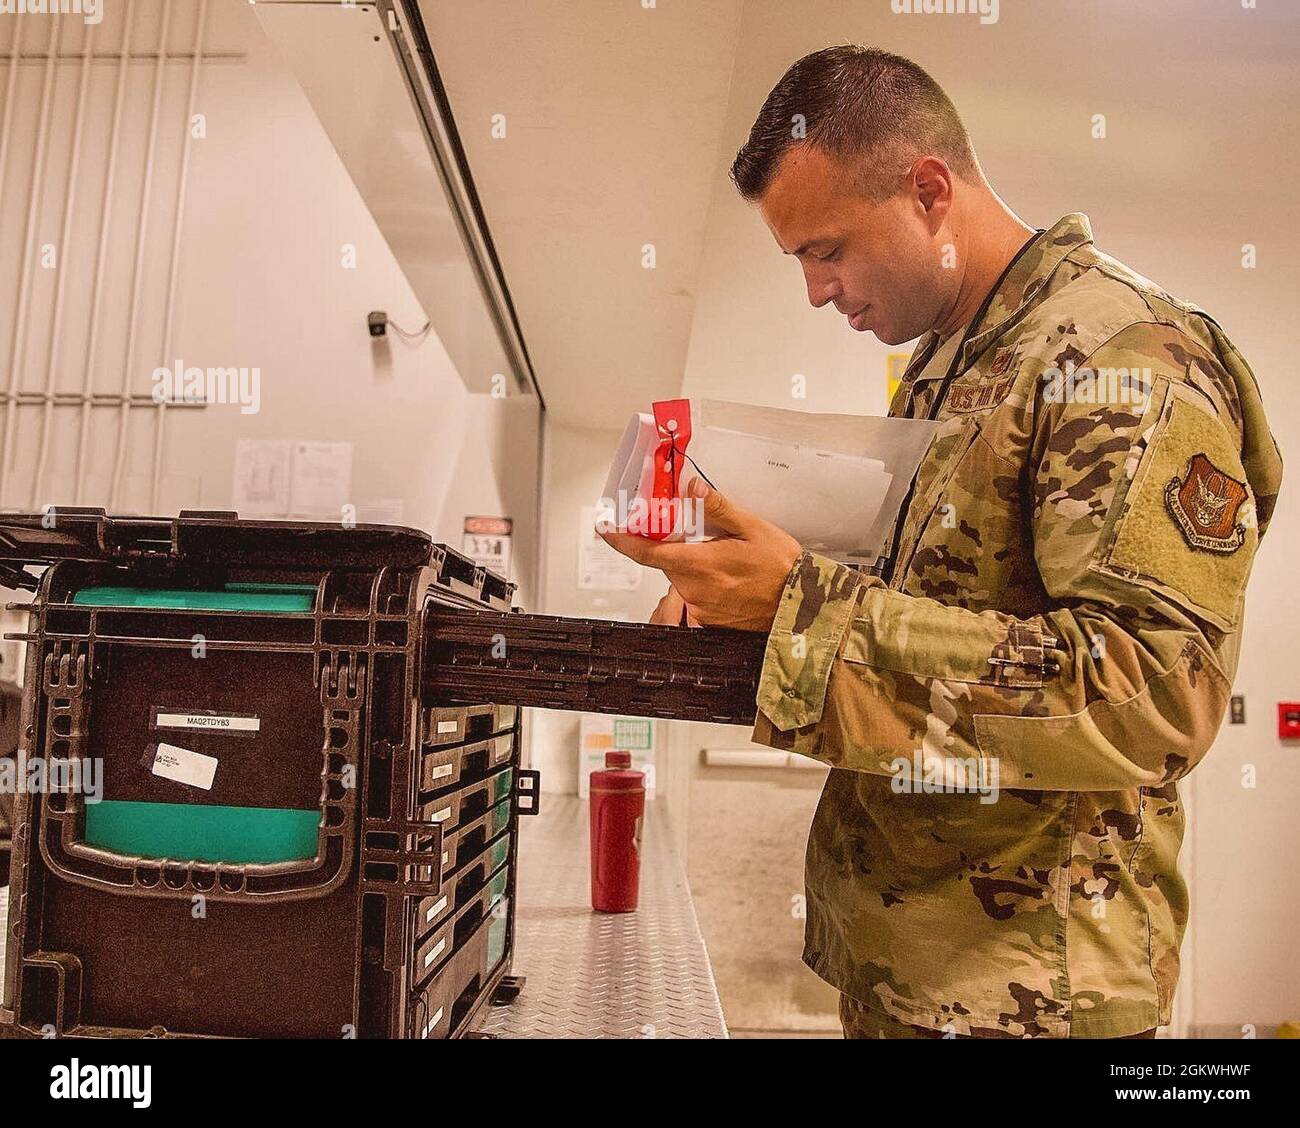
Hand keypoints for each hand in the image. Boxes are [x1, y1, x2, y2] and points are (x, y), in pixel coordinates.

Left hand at [599, 477, 800, 631]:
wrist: (802, 606)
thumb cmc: (782, 568)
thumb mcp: (753, 528)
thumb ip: (718, 508)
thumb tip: (691, 489)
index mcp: (700, 564)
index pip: (647, 552)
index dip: (622, 540)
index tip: (606, 529)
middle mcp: (695, 589)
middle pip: (668, 562)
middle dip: (679, 546)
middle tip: (707, 538)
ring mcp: (700, 608)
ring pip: (682, 579)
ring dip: (694, 566)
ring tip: (729, 562)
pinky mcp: (709, 621)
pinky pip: (696, 596)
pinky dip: (706, 584)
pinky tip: (731, 579)